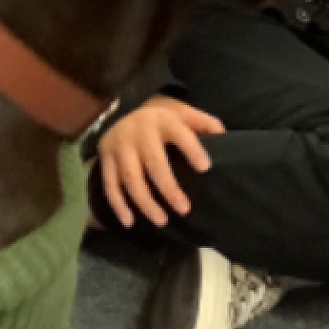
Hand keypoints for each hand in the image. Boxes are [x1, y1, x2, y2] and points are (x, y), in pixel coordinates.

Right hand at [98, 94, 225, 227]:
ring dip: (145, 202)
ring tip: (161, 221)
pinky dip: (118, 205)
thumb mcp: (180, 112)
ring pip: (131, 178)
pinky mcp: (105, 158)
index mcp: (162, 120)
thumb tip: (223, 134)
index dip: (192, 150)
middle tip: (184, 208)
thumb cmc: (158, 117)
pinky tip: (129, 221)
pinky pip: (109, 185)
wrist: (120, 107)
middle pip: (154, 163)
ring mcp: (120, 146)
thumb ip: (201, 122)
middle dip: (168, 188)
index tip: (205, 168)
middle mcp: (139, 132)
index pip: (180, 134)